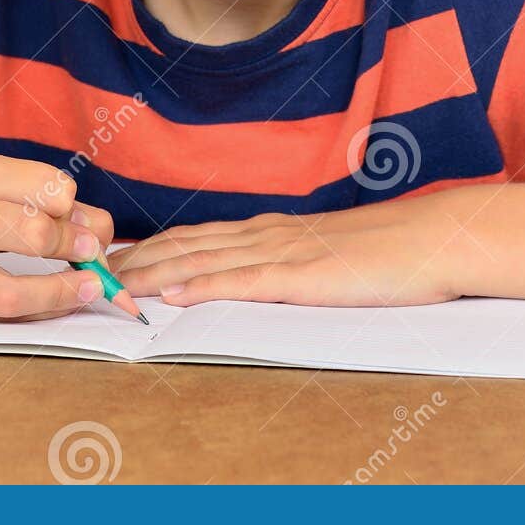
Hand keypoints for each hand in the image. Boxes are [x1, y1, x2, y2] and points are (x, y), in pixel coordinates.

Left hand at [109, 195, 466, 307]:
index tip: (117, 255)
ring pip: (203, 259)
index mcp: (272, 231)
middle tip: (95, 267)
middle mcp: (267, 234)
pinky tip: (172, 294)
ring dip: (155, 271)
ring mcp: (281, 252)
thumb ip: (291, 264)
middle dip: (139, 257)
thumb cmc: (385, 255)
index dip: (155, 246)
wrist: (428, 240)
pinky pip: (240, 281)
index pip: (199, 236)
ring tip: (114, 281)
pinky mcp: (299, 276)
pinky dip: (200, 286)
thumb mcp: (327, 257)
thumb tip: (261, 280)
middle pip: (188, 243)